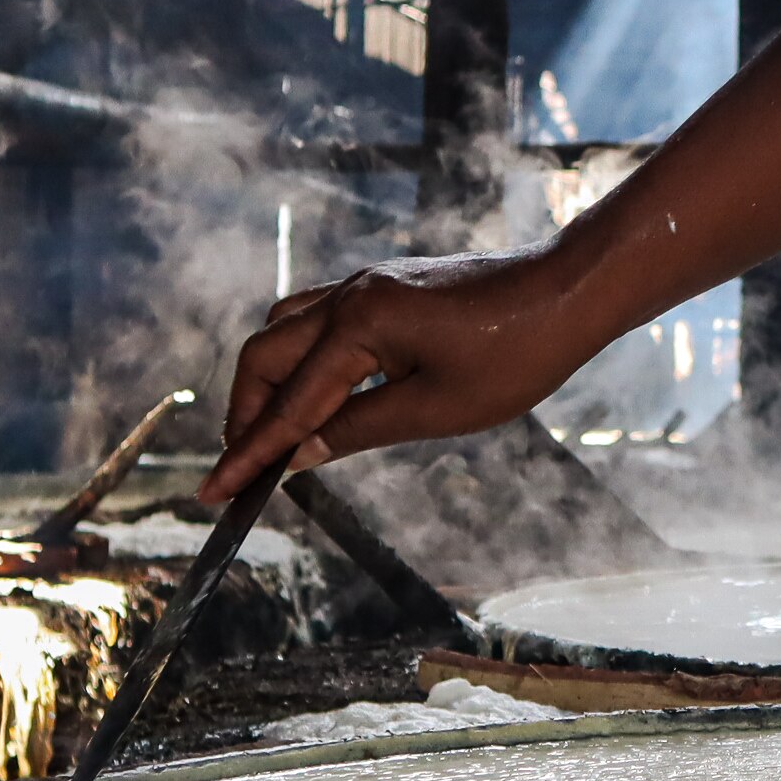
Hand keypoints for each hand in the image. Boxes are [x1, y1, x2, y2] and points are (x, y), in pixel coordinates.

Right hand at [202, 245, 591, 498]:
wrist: (569, 292)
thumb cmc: (516, 354)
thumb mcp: (436, 409)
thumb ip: (356, 430)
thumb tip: (297, 453)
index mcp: (358, 324)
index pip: (287, 403)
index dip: (248, 455)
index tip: (211, 495)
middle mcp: (350, 295)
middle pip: (265, 355)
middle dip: (245, 414)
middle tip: (242, 469)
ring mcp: (365, 286)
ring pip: (284, 330)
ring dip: (268, 382)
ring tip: (270, 436)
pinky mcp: (384, 288)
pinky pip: (316, 320)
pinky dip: (300, 359)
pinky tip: (314, 395)